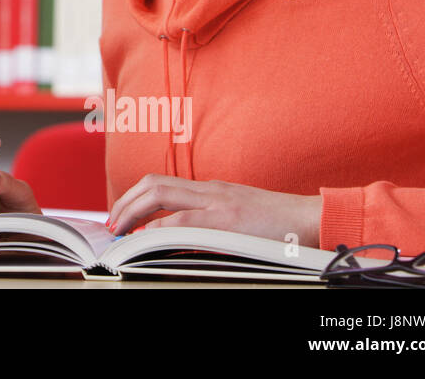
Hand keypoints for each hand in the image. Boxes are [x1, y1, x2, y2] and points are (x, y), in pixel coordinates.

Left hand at [107, 174, 322, 245]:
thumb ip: (211, 223)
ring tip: (121, 232)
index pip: (161, 183)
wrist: (312, 220)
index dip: (134, 197)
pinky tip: (148, 239)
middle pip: (153, 184)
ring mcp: (217, 202)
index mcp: (211, 189)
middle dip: (125, 202)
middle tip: (112, 225)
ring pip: (161, 194)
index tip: (121, 216)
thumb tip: (180, 241)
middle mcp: (210, 190)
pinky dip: (160, 229)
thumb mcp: (239, 218)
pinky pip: (184, 221)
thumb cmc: (279, 225)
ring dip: (134, 212)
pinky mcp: (227, 220)